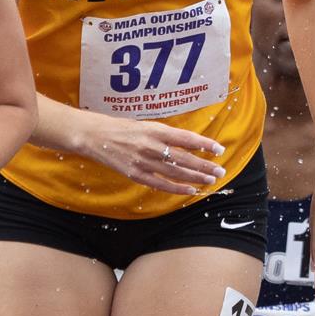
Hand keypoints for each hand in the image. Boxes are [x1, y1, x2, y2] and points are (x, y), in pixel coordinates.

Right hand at [79, 115, 224, 193]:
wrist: (94, 136)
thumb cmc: (121, 128)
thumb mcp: (145, 125)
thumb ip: (165, 135)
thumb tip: (188, 144)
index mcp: (155, 130)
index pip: (186, 139)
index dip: (205, 145)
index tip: (219, 150)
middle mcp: (152, 146)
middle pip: (184, 159)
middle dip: (205, 166)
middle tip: (220, 170)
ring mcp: (144, 162)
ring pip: (176, 173)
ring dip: (195, 178)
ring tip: (210, 180)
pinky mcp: (135, 174)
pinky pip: (161, 184)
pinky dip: (177, 188)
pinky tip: (190, 190)